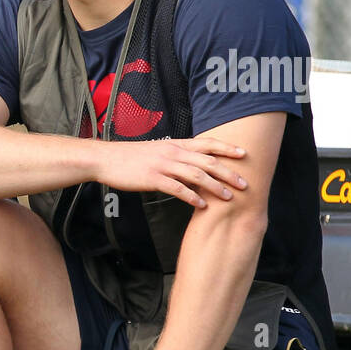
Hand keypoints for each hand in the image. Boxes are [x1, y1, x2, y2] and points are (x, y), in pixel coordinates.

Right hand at [100, 138, 248, 207]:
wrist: (106, 159)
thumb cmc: (130, 157)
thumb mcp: (156, 150)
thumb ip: (174, 155)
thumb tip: (190, 165)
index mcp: (175, 144)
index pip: (207, 144)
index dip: (227, 148)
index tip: (244, 153)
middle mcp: (172, 153)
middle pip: (207, 161)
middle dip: (228, 172)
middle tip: (244, 183)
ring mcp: (163, 165)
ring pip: (196, 175)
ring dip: (215, 186)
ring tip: (228, 197)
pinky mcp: (153, 178)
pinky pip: (177, 188)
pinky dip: (192, 197)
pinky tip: (202, 205)